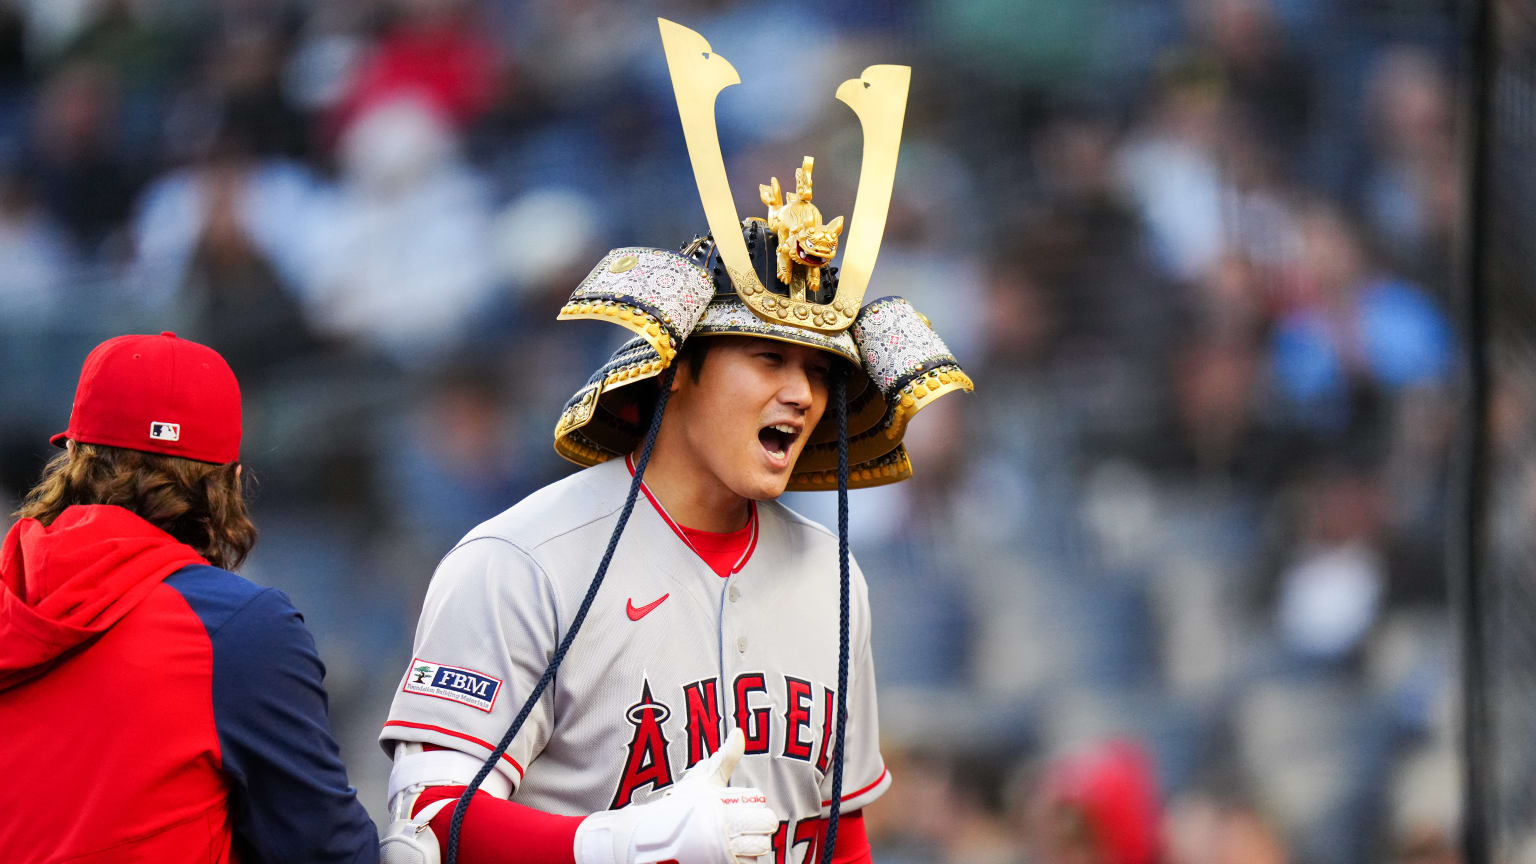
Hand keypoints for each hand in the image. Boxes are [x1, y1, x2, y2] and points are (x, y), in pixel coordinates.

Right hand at [574, 728, 775, 863]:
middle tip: (743, 827)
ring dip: (751, 849)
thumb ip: (726, 758)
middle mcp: (725, 835)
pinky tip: (730, 853)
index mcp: (726, 810)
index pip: (765, 816)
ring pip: (757, 854)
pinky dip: (742, 861)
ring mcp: (721, 856)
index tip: (747, 812)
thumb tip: (738, 731)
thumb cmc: (683, 805)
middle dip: (758, 832)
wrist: (655, 836)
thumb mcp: (703, 779)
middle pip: (764, 837)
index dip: (760, 815)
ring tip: (735, 840)